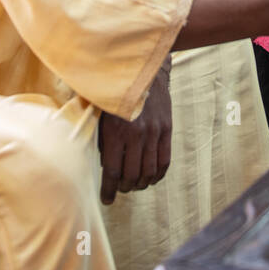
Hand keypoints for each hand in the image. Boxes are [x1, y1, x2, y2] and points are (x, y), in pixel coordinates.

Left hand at [98, 62, 171, 204]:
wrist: (143, 70)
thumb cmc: (116, 93)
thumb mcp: (101, 113)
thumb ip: (102, 139)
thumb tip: (104, 165)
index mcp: (116, 131)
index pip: (112, 171)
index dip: (109, 190)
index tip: (106, 199)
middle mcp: (137, 134)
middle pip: (131, 175)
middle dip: (124, 188)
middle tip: (120, 190)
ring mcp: (154, 132)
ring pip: (149, 171)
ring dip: (140, 183)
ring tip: (134, 185)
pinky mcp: (167, 129)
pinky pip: (165, 160)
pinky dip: (158, 174)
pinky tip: (150, 178)